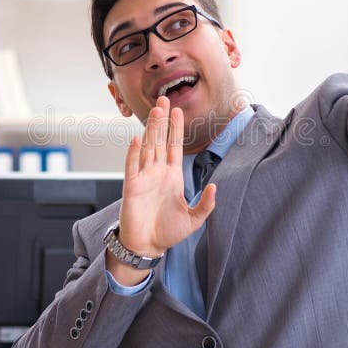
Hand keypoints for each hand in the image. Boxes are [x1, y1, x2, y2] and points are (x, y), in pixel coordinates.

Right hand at [108, 96, 215, 284]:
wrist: (148, 247)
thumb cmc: (168, 232)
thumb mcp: (195, 219)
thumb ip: (206, 204)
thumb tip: (215, 187)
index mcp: (173, 176)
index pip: (174, 146)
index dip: (176, 128)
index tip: (177, 110)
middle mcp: (157, 172)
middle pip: (160, 140)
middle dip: (162, 120)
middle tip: (163, 99)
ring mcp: (144, 178)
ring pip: (147, 147)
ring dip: (151, 129)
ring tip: (154, 111)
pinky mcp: (132, 187)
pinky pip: (132, 166)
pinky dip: (134, 153)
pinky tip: (137, 139)